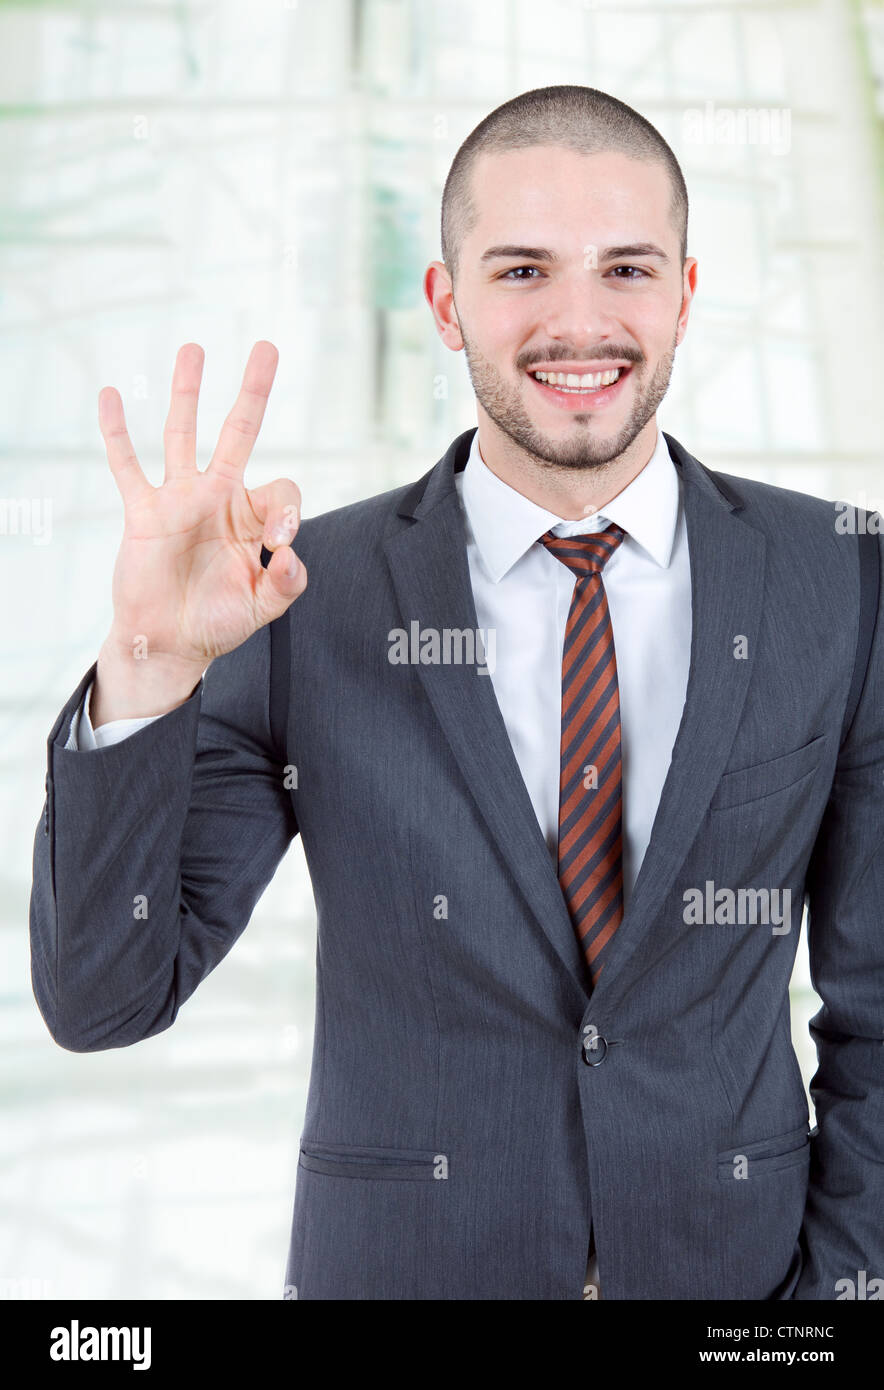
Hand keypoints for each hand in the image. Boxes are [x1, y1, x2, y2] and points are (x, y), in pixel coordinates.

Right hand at [92, 342, 305, 722]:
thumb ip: (286, 584)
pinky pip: (127, 467)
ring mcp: (180, 501)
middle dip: (253, 393)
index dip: (288, 511)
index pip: (280, 489)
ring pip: (182, 435)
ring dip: (188, 393)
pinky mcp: (143, 513)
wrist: (168, 643)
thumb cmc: (217, 623)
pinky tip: (110, 397)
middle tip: (266, 349)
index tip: (280, 544)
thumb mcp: (262, 609)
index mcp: (252, 519)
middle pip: (238, 433)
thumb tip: (290, 555)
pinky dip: (116, 434)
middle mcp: (218, 499)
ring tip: (193, 350)